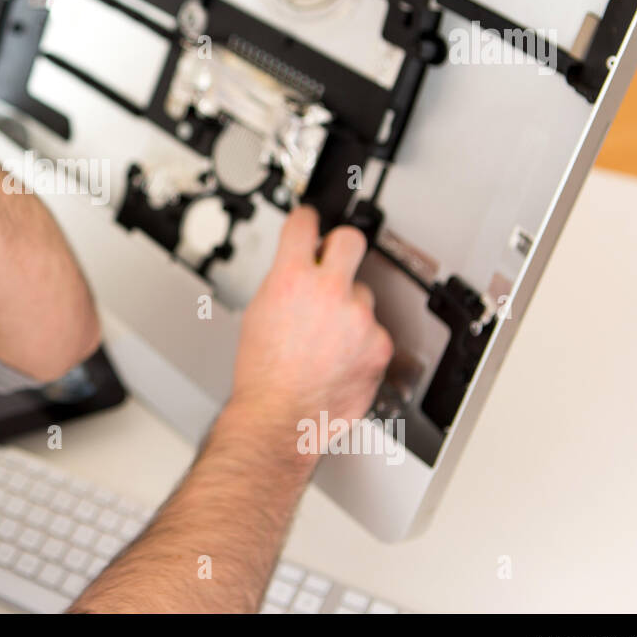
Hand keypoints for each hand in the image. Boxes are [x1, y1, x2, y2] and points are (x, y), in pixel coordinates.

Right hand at [229, 205, 392, 432]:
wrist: (280, 417)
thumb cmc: (262, 375)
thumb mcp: (257, 314)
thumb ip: (282, 283)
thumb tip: (296, 270)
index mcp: (290, 279)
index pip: (304, 223)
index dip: (306, 220)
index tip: (309, 221)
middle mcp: (329, 291)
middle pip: (350, 240)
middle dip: (341, 244)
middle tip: (334, 256)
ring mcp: (359, 318)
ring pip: (362, 295)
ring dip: (348, 309)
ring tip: (325, 338)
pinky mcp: (379, 344)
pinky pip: (373, 330)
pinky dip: (360, 341)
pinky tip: (339, 357)